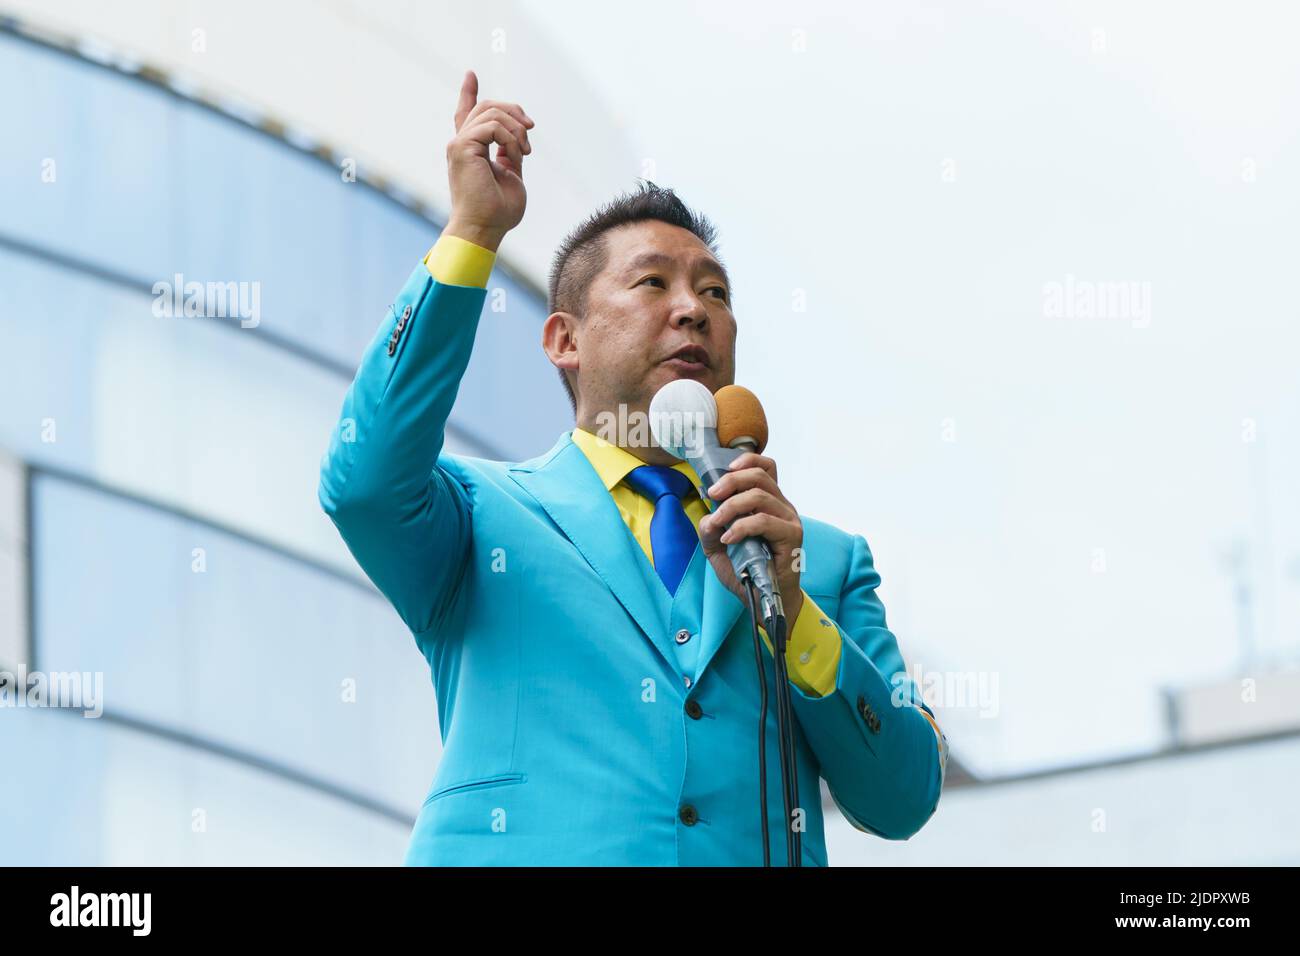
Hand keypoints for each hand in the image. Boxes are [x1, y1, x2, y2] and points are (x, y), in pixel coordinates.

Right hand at [444, 70, 533, 251]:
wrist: (485, 228)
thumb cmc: (499, 211)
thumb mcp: (512, 174)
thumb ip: (511, 152)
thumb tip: (519, 134)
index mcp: (471, 150)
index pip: (467, 115)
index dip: (468, 93)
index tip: (470, 74)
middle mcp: (461, 144)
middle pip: (487, 108)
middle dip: (514, 111)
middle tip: (530, 129)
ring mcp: (459, 145)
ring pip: (491, 113)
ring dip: (516, 129)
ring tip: (525, 152)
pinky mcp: (462, 148)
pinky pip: (491, 126)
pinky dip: (510, 137)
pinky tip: (517, 154)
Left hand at [697, 452, 804, 625]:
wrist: (762, 598)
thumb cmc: (746, 569)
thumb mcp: (718, 546)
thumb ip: (711, 528)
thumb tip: (708, 515)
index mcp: (769, 502)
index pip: (765, 467)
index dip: (747, 461)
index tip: (725, 470)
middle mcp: (781, 506)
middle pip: (759, 476)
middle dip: (730, 481)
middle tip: (712, 495)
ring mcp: (789, 519)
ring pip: (759, 496)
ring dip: (731, 506)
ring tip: (718, 523)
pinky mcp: (791, 535)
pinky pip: (764, 521)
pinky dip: (741, 526)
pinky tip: (729, 538)